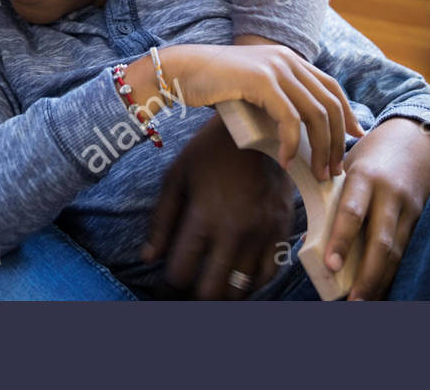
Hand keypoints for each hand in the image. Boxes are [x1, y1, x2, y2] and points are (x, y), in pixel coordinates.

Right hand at [142, 42, 364, 178]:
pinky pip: (289, 118)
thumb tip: (295, 132)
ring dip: (321, 148)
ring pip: (316, 114)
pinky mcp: (262, 81)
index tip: (354, 139)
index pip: (331, 88)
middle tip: (335, 169)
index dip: (348, 115)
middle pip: (330, 104)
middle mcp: (288, 60)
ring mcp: (276, 68)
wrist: (180, 71)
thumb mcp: (252, 88)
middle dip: (337, 141)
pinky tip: (286, 161)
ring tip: (318, 172)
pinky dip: (291, 144)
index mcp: (289, 59)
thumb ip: (275, 99)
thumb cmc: (211, 84)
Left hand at [143, 115, 295, 298]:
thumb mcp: (176, 177)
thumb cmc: (209, 151)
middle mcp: (235, 231)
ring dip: (222, 295)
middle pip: (212, 291)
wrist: (259, 129)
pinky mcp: (282, 232)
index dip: (167, 286)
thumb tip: (148, 258)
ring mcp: (262, 234)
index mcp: (204, 216)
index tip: (162, 288)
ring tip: (208, 290)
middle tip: (184, 297)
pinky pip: (268, 275)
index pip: (181, 271)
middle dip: (193, 299)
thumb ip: (161, 220)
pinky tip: (236, 279)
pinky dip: (251, 284)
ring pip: (242, 289)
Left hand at [323, 118, 429, 299]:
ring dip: (381, 280)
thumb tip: (309, 242)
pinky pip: (407, 248)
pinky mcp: (421, 217)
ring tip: (365, 301)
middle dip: (367, 275)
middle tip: (353, 300)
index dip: (341, 239)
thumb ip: (330, 198)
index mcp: (363, 176)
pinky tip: (383, 288)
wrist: (416, 137)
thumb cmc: (370, 154)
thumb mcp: (346, 166)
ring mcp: (409, 207)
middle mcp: (389, 194)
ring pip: (397, 250)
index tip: (331, 265)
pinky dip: (394, 270)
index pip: (351, 212)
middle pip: (380, 241)